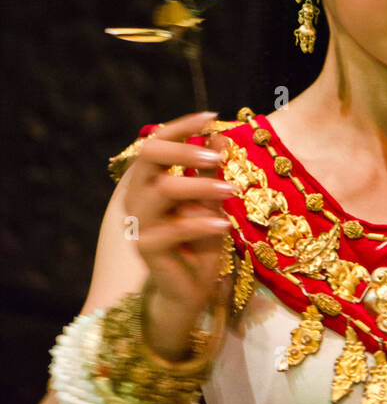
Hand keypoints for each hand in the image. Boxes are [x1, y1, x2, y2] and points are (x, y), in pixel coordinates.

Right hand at [124, 111, 236, 322]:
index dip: (181, 126)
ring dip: (200, 186)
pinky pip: (173, 228)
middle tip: (218, 155)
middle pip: (149, 156)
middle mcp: (139, 196)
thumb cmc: (201, 241)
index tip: (211, 116)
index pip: (158, 142)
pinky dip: (202, 223)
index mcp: (150, 180)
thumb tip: (219, 134)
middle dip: (184, 149)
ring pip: (163, 189)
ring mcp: (139, 222)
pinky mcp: (146, 247)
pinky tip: (224, 224)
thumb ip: (211, 171)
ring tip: (231, 191)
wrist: (191, 287)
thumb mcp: (212, 200)